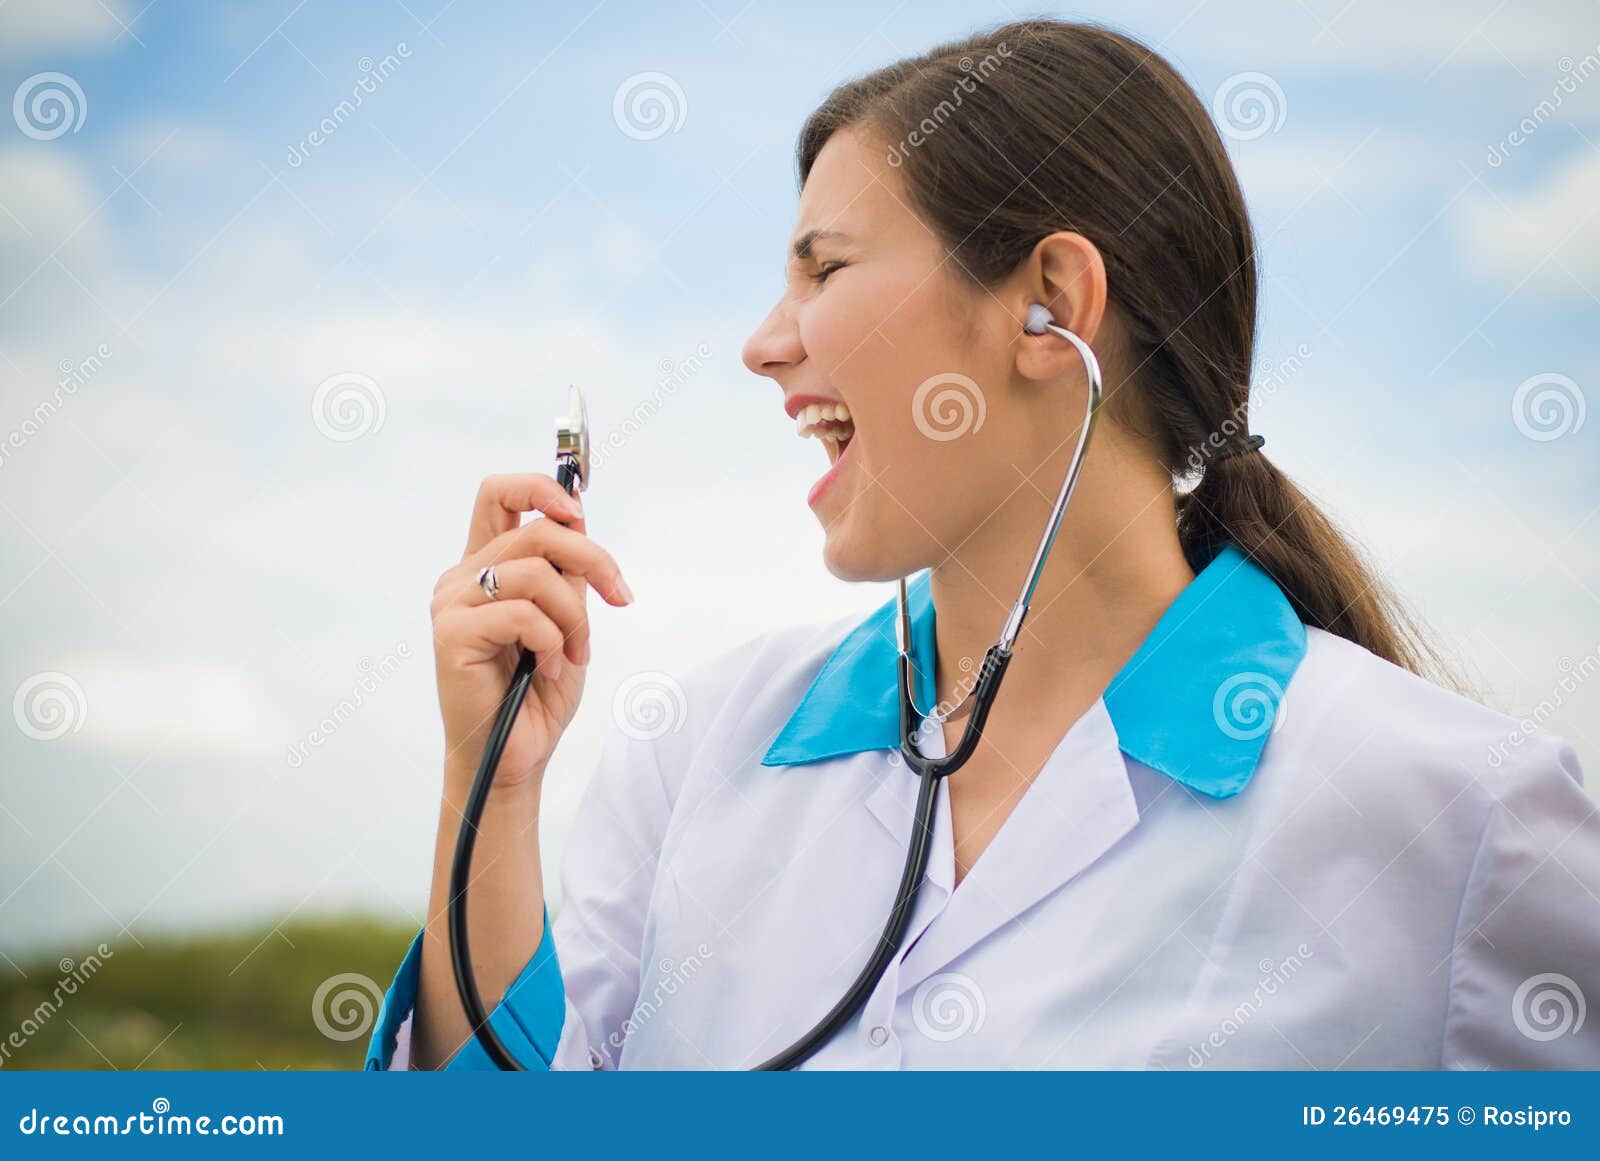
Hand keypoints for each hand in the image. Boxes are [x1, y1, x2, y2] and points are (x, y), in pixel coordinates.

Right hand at [429, 473, 632, 790]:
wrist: (516, 757)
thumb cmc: (539, 692)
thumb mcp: (567, 619)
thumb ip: (566, 570)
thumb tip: (578, 516)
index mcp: (486, 566)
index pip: (499, 494)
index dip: (541, 488)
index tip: (580, 514)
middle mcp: (462, 577)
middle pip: (536, 529)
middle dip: (593, 559)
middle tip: (620, 597)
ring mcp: (451, 603)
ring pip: (535, 572)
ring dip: (574, 616)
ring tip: (574, 654)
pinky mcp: (451, 633)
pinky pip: (522, 612)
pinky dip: (552, 641)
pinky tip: (549, 671)